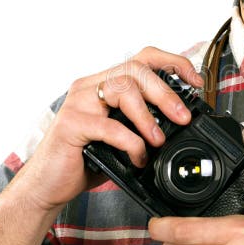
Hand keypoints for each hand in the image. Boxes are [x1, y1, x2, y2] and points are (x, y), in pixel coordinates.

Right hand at [14, 47, 202, 212]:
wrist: (47, 186)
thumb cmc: (85, 159)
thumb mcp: (120, 135)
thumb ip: (143, 122)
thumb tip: (180, 121)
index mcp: (104, 84)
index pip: (143, 58)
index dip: (173, 63)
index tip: (196, 82)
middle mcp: (90, 86)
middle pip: (135, 69)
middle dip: (165, 92)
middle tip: (183, 117)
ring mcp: (78, 103)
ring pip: (122, 89)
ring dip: (148, 116)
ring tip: (158, 139)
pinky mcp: (71, 124)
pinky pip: (109, 126)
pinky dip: (131, 142)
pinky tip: (138, 157)